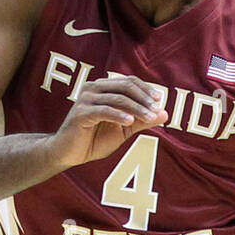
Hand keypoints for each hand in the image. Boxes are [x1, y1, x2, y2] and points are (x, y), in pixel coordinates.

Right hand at [46, 76, 167, 169]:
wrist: (69, 153)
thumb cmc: (94, 139)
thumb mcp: (123, 130)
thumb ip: (142, 121)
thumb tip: (165, 113)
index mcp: (103, 88)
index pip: (129, 82)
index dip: (145, 89)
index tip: (159, 100)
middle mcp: (93, 88)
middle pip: (125, 86)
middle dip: (143, 98)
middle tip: (156, 109)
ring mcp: (85, 99)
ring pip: (117, 98)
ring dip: (136, 108)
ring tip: (148, 118)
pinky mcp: (81, 113)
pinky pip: (104, 111)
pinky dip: (118, 115)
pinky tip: (130, 121)